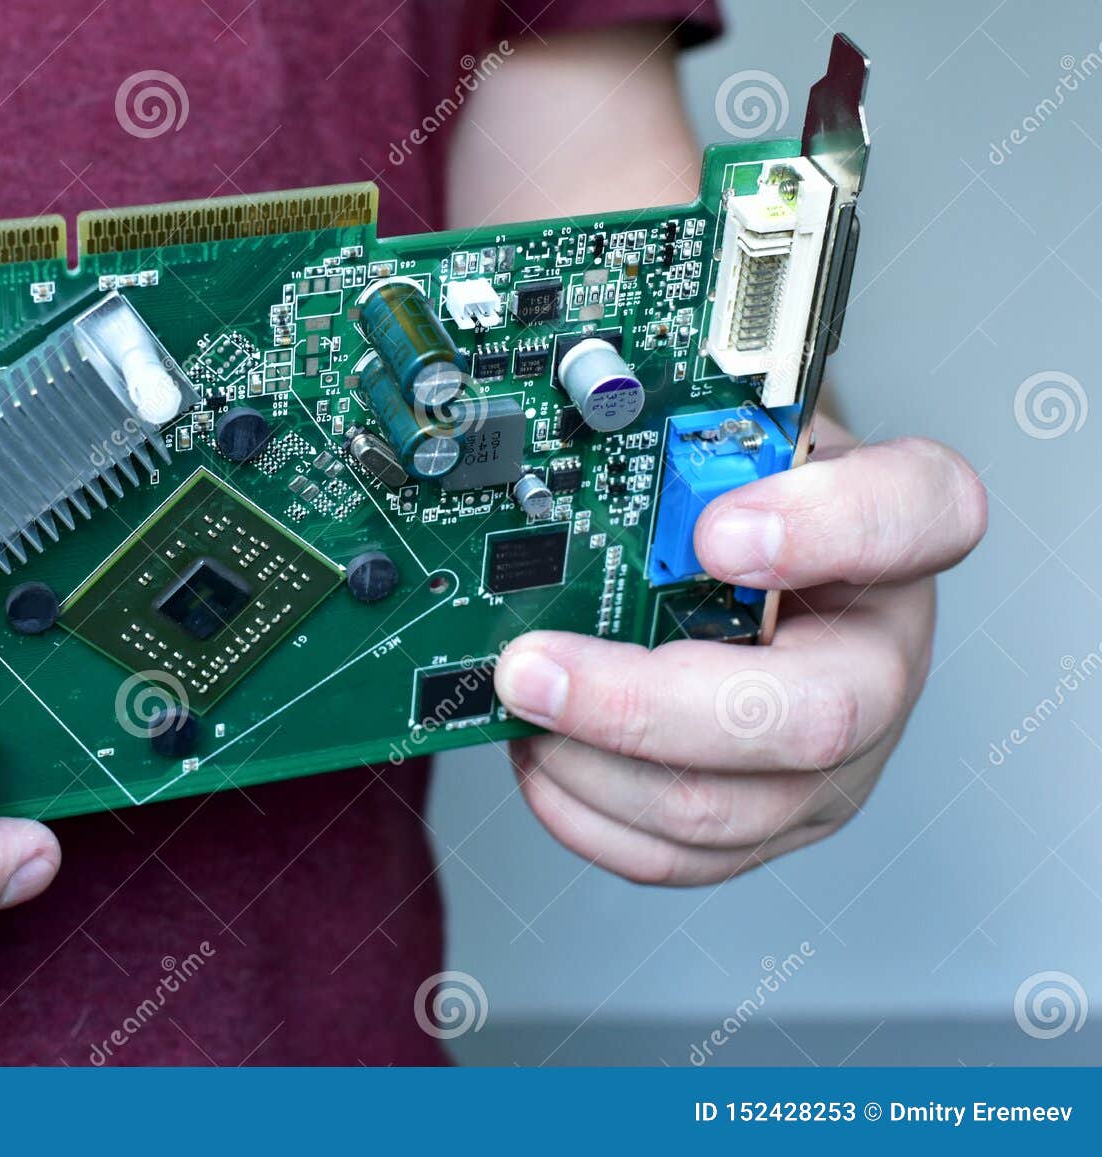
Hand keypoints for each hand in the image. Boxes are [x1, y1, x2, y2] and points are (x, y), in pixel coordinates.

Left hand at [494, 421, 985, 884]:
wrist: (746, 570)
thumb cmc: (742, 501)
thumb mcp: (730, 439)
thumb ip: (694, 443)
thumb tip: (585, 463)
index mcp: (895, 531)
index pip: (922, 513)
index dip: (826, 528)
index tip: (719, 530)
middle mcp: (884, 660)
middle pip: (812, 718)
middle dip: (642, 704)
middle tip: (531, 666)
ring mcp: (833, 763)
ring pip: (723, 808)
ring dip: (590, 764)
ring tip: (519, 705)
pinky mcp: (766, 825)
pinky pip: (674, 857)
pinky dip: (583, 811)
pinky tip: (540, 753)